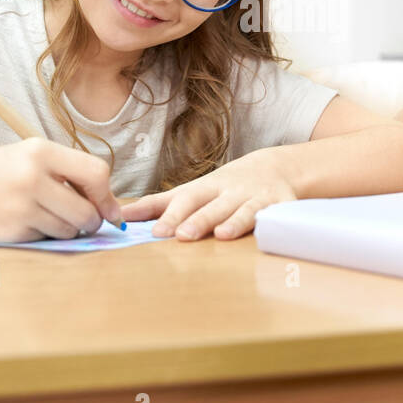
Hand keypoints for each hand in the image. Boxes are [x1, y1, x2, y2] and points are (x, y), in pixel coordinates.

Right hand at [0, 137, 123, 242]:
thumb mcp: (29, 156)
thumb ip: (69, 173)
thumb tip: (110, 206)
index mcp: (40, 151)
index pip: (96, 173)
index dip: (107, 196)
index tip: (110, 210)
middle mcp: (32, 177)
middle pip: (87, 211)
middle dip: (91, 221)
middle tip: (83, 221)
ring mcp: (21, 206)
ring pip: (70, 230)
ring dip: (67, 230)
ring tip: (45, 216)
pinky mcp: (12, 231)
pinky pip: (47, 240)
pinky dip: (44, 236)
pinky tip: (25, 223)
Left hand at [121, 150, 296, 240]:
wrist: (275, 168)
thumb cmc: (224, 186)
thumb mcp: (192, 191)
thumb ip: (158, 205)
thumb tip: (121, 215)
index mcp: (206, 188)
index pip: (186, 200)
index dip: (171, 215)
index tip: (156, 231)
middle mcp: (230, 191)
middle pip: (212, 205)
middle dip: (198, 219)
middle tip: (182, 235)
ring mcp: (256, 198)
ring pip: (244, 210)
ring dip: (233, 221)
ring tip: (222, 234)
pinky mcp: (281, 206)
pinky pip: (277, 215)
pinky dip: (271, 222)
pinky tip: (266, 232)